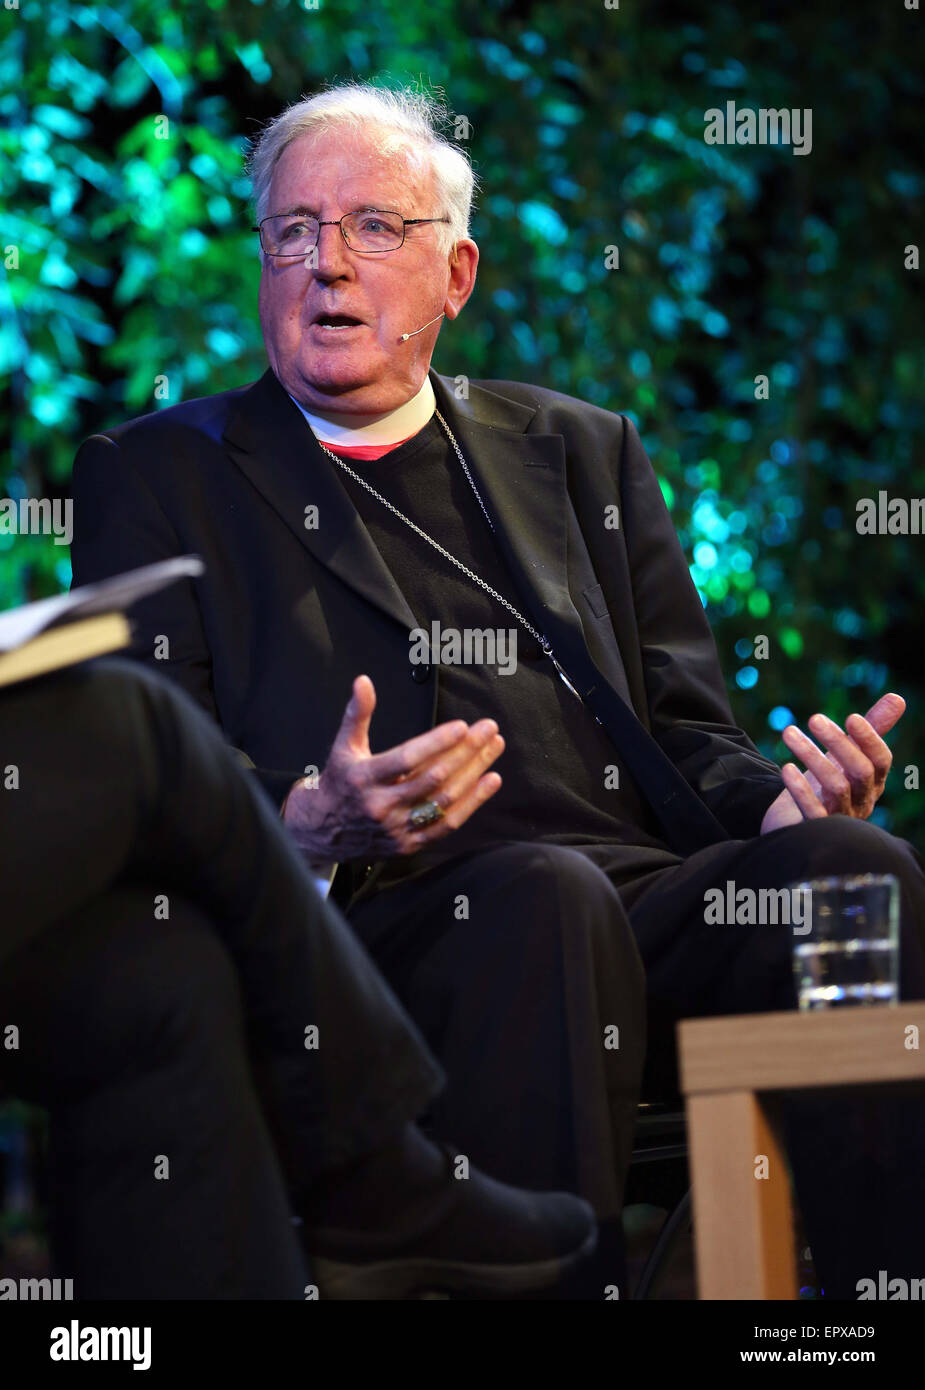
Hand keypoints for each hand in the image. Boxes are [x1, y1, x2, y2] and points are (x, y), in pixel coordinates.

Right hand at [282, 674, 503, 861]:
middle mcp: (381, 805)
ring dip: (474, 773)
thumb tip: (363, 681)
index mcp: (364, 778)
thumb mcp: (343, 746)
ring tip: (493, 748)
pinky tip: (490, 780)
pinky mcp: (409, 844)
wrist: (324, 831)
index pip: (407, 759)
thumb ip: (357, 714)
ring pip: (444, 801)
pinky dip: (472, 803)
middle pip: (433, 778)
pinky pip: (447, 825)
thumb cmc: (340, 782)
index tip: (462, 727)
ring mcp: (397, 828)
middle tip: (487, 729)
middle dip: (465, 752)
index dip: (436, 743)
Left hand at [759, 692, 904, 834]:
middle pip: (861, 771)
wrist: (795, 821)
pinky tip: (786, 768)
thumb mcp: (846, 753)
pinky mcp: (816, 829)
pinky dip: (801, 790)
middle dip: (839, 742)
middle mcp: (862, 800)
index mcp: (872, 781)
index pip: (881, 760)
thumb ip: (870, 728)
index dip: (870, 739)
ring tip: (788, 732)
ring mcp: (841, 817)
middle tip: (814, 718)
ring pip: (837, 787)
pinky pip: (813, 812)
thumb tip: (897, 697)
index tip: (852, 717)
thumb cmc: (827, 781)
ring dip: (811, 757)